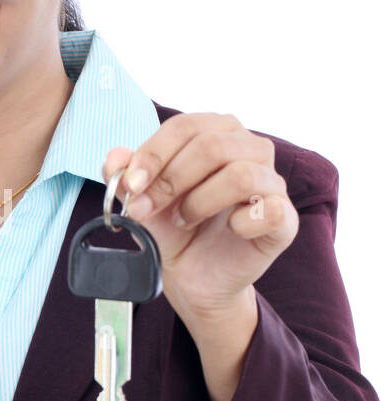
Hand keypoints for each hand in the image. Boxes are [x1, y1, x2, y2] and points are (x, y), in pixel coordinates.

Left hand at [104, 112, 298, 324]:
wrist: (194, 274)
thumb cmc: (173, 227)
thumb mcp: (141, 200)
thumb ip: (124, 175)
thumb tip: (116, 158)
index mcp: (217, 132)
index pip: (186, 126)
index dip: (154, 154)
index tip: (130, 185)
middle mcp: (250, 149)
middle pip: (212, 145)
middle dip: (171, 179)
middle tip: (147, 209)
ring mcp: (271, 183)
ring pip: (240, 174)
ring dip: (201, 201)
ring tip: (184, 220)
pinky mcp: (284, 219)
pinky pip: (270, 209)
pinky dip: (241, 222)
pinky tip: (228, 229)